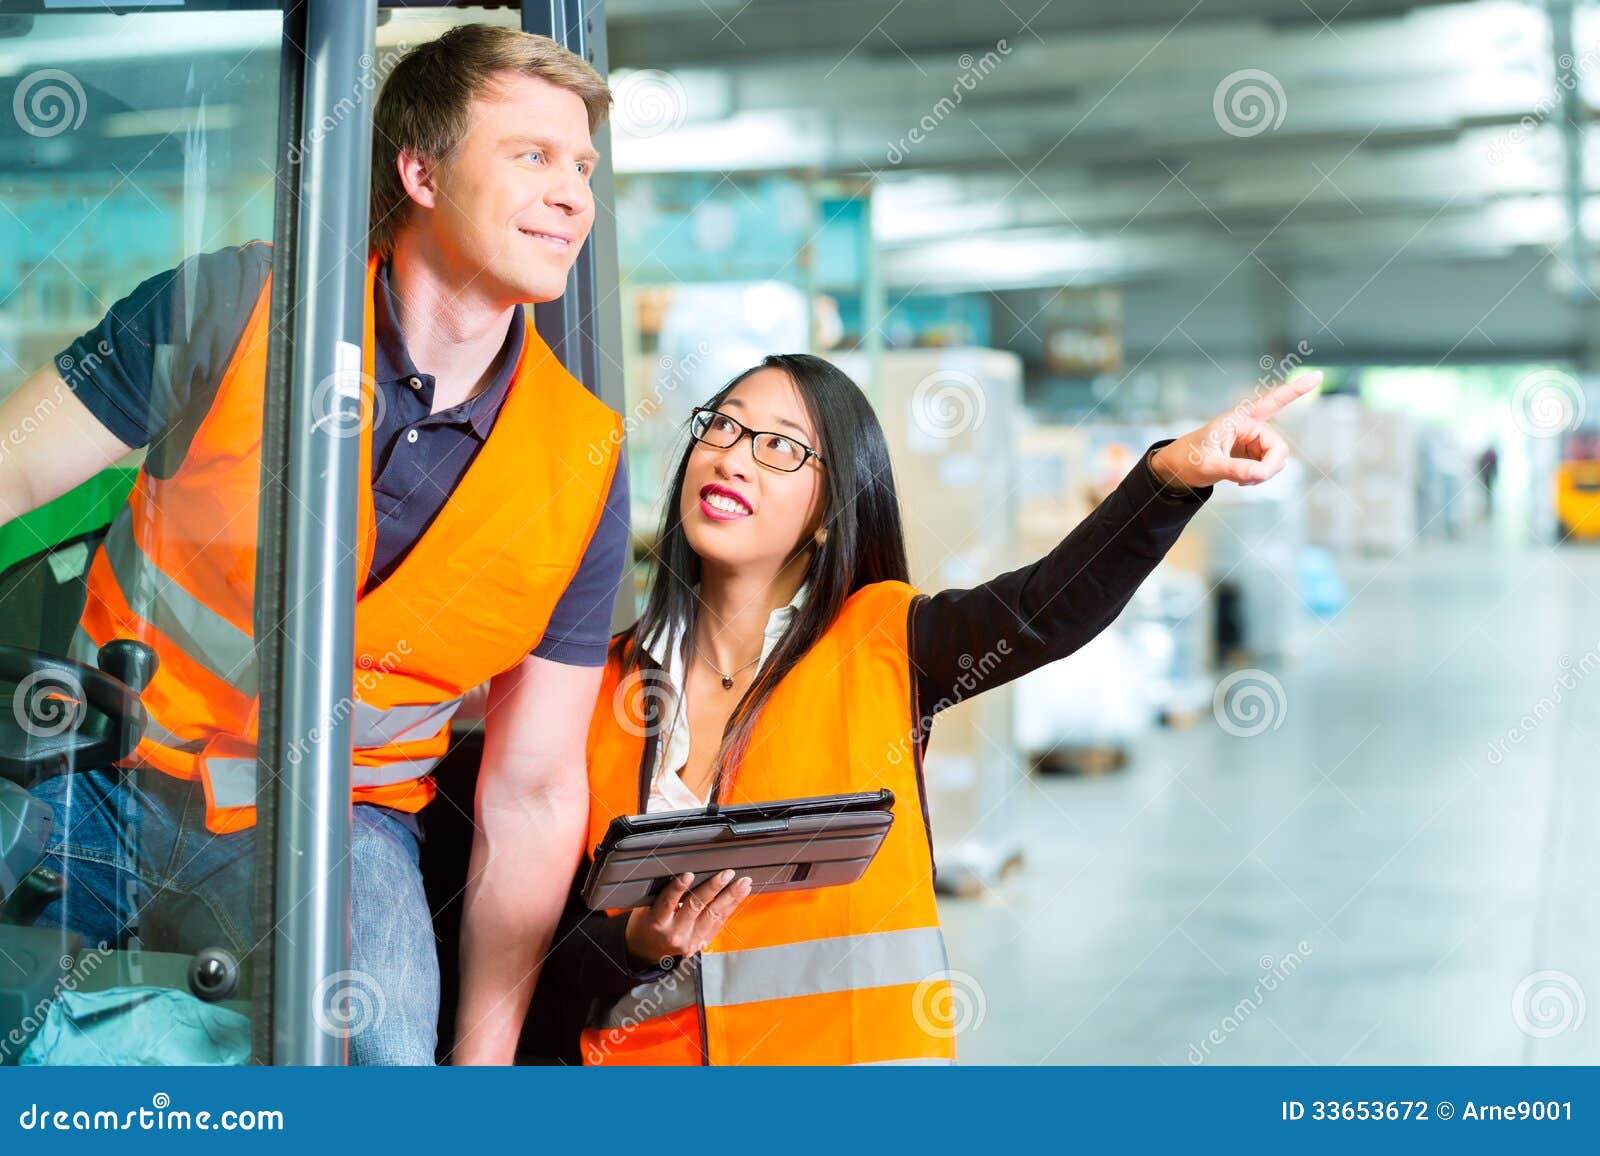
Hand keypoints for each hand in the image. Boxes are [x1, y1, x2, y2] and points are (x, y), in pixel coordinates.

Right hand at [624, 869, 752, 967]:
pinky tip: (740, 895)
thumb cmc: (647, 925)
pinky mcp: (702, 942)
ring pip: (713, 915)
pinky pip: (719, 922)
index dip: (678, 888)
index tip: (688, 875)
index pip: (668, 902)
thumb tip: (679, 873)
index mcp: (658, 922)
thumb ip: (661, 895)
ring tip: (742, 883)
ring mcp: (691, 940)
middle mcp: (676, 933)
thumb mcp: (646, 909)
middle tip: (726, 874)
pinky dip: (731, 907)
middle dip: (713, 888)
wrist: (648, 952)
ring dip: (730, 897)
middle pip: (696, 907)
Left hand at [1149, 371, 1320, 488]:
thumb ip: (1235, 470)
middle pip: (1279, 449)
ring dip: (1262, 475)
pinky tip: (1241, 480)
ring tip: (1239, 480)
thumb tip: (1260, 475)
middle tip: (1251, 481)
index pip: (1272, 401)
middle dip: (1269, 468)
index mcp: (1239, 419)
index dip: (1296, 390)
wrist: (1178, 469)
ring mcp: (1253, 440)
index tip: (1317, 375)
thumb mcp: (1209, 466)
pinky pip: (1267, 467)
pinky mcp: (1252, 453)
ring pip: (1276, 460)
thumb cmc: (1188, 460)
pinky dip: (1258, 477)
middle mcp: (1250, 426)